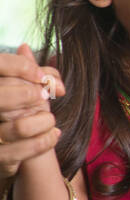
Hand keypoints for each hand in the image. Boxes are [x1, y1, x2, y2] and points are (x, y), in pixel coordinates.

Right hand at [0, 44, 65, 180]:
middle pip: (3, 95)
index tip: (41, 77)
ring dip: (44, 122)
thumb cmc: (14, 115)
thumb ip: (25, 71)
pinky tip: (54, 134)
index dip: (21, 67)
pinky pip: (24, 152)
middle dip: (32, 95)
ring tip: (50, 120)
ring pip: (20, 127)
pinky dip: (47, 141)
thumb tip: (25, 47)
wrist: (7, 149)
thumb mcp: (19, 91)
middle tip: (44, 97)